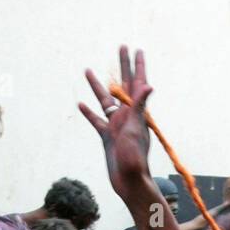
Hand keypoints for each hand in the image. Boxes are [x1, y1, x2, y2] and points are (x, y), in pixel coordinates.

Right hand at [79, 47, 153, 198]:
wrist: (129, 183)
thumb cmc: (135, 159)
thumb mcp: (136, 130)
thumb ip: (139, 107)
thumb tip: (148, 85)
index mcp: (135, 112)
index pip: (137, 82)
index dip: (137, 65)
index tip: (136, 48)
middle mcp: (126, 116)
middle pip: (122, 85)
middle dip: (122, 66)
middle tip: (122, 47)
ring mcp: (116, 126)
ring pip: (104, 100)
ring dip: (97, 85)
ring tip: (87, 70)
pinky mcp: (107, 138)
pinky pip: (96, 121)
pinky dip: (88, 113)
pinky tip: (80, 104)